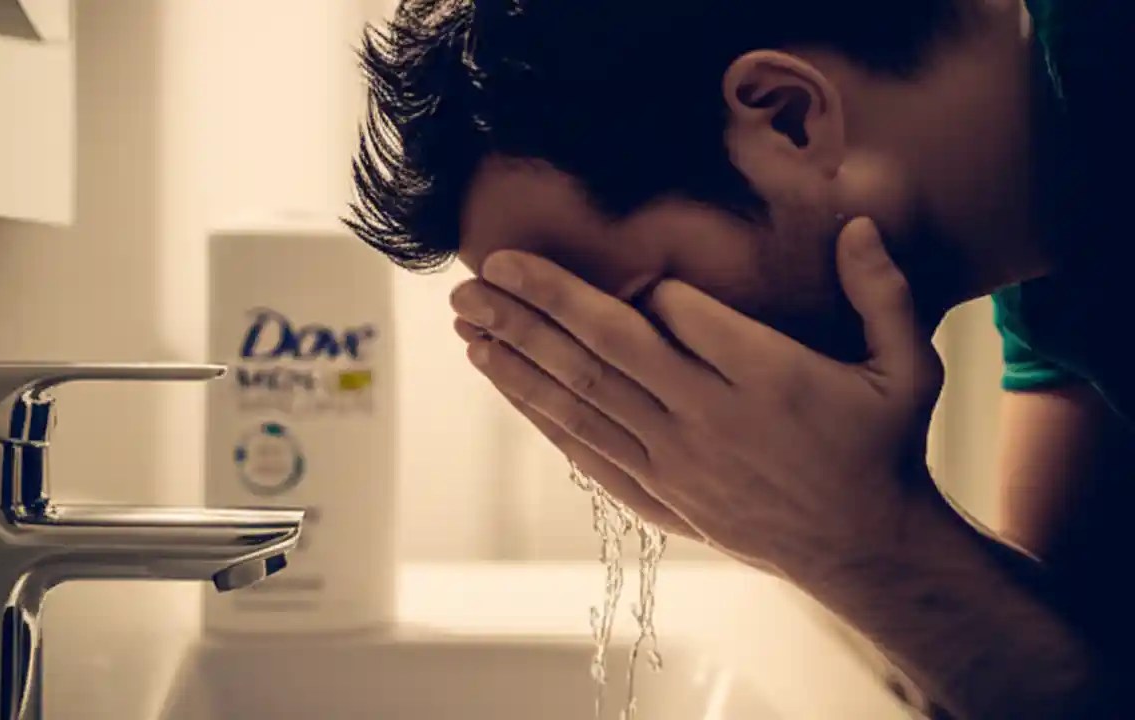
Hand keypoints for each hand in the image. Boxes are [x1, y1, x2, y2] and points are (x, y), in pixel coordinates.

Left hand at [449, 218, 943, 577]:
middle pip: (609, 349)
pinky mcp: (658, 495)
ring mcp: (676, 461)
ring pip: (583, 398)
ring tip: (470, 321)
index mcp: (769, 377)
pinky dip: (541, 412)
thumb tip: (859, 224)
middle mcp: (710, 419)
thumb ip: (884, 294)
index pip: (683, 313)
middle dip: (539, 306)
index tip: (622, 265)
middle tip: (482, 271)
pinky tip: (505, 380)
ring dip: (520, 356)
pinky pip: (587, 447)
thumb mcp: (908, 368)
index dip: (644, 284)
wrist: (864, 549)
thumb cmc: (882, 447)